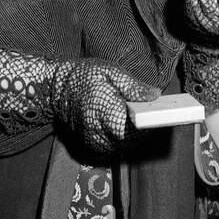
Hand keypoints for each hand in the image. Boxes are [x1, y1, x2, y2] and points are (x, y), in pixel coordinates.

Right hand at [0, 48, 158, 155]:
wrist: (55, 88)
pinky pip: (115, 147)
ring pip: (124, 146)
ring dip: (136, 136)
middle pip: (132, 140)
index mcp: (103, 110)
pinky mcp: (91, 144)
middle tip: (157, 115)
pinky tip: (131, 126)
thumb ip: (133, 86)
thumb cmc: (83, 76)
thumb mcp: (110, 72)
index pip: (134, 129)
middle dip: (146, 129)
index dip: (151, 125)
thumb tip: (154, 96)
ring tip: (146, 120)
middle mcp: (97, 130)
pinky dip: (125, 138)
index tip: (164, 116)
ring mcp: (93, 140)